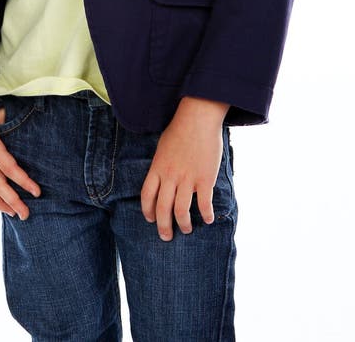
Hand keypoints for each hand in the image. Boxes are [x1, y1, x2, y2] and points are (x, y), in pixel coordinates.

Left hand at [140, 97, 227, 240]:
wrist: (198, 118)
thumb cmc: (180, 129)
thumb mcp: (163, 147)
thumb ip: (161, 166)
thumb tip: (162, 179)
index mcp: (157, 168)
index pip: (147, 196)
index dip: (147, 211)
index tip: (150, 220)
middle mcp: (170, 176)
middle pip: (162, 208)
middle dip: (163, 226)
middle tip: (166, 236)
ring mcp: (187, 178)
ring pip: (181, 210)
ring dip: (183, 224)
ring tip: (186, 230)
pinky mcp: (205, 179)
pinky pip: (204, 203)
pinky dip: (206, 215)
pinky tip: (208, 220)